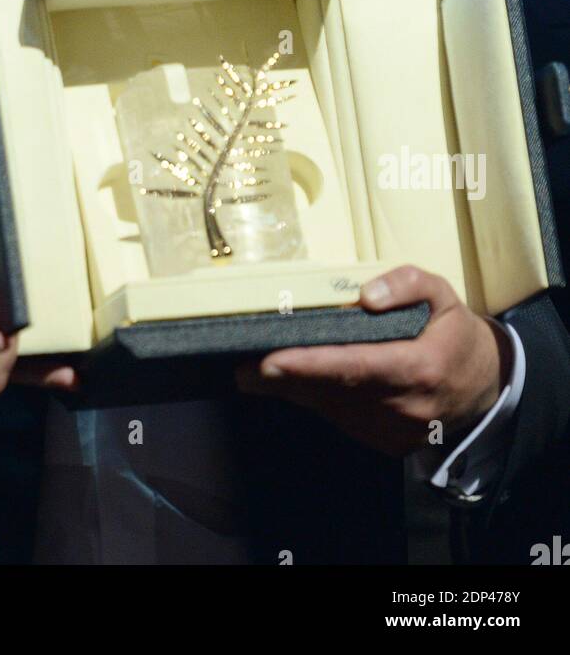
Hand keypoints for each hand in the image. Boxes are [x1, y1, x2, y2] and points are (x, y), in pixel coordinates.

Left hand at [235, 265, 512, 456]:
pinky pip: (341, 418)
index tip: (270, 361)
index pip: (355, 367)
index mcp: (419, 368)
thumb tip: (365, 295)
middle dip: (285, 380)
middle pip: (333, 392)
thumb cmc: (454, 332)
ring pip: (332, 409)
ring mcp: (394, 431)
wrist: (484, 387)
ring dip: (294, 390)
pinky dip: (315, 400)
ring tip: (255, 372)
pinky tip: (292, 383)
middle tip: (242, 368)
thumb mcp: (443, 294)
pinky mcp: (385, 443)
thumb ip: (407, 284)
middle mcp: (404, 407)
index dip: (310, 366)